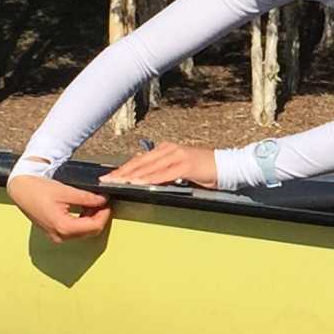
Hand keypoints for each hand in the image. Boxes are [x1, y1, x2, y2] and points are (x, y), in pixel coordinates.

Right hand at [8, 171, 110, 240]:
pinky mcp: (55, 233)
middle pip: (90, 232)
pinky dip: (82, 221)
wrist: (21, 190)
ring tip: (92, 203)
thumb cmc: (39, 190)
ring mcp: (57, 236)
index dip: (104, 214)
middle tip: (102, 202)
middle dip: (99, 217)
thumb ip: (87, 198)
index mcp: (63, 227)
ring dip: (91, 219)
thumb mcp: (66, 191)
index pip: (94, 226)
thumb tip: (103, 200)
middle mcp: (60, 236)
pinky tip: (83, 208)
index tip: (107, 203)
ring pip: (83, 233)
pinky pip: (74, 231)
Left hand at [100, 140, 219, 188]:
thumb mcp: (178, 168)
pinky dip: (151, 179)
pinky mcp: (185, 165)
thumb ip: (163, 170)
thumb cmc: (203, 170)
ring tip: (119, 183)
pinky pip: (164, 174)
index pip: (139, 160)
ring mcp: (177, 156)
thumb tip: (145, 177)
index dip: (123, 169)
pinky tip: (140, 184)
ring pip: (149, 168)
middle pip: (140, 163)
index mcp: (165, 149)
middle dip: (122, 173)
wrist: (227, 166)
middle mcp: (169, 150)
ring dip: (132, 176)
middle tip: (106, 181)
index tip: (108, 177)